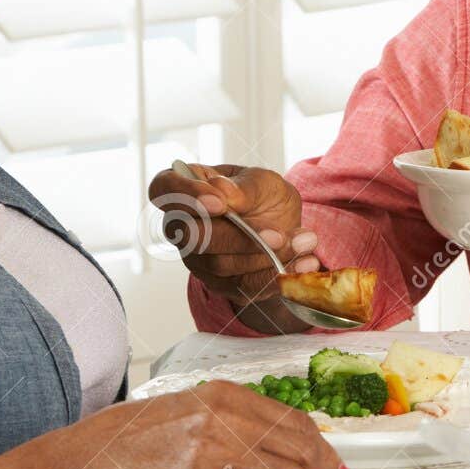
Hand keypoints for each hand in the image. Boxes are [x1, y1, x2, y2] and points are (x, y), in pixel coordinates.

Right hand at [57, 382, 347, 468]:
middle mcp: (222, 418)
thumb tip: (292, 445)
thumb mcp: (190, 411)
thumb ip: (239, 421)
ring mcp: (211, 451)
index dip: (324, 448)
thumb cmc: (133, 441)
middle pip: (301, 448)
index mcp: (223, 395)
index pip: (296, 419)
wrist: (86, 464)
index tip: (333, 468)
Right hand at [147, 163, 319, 306]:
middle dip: (239, 238)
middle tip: (278, 234)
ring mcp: (198, 260)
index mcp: (185, 190)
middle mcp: (182, 228)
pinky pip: (243, 287)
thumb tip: (226, 194)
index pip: (164, 189)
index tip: (220, 203)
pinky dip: (278, 277)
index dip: (186, 196)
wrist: (282, 226)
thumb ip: (246, 187)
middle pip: (193, 236)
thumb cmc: (262, 196)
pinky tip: (305, 263)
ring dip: (267, 256)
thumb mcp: (263, 181)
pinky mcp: (221, 285)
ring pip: (221, 265)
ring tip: (305, 241)